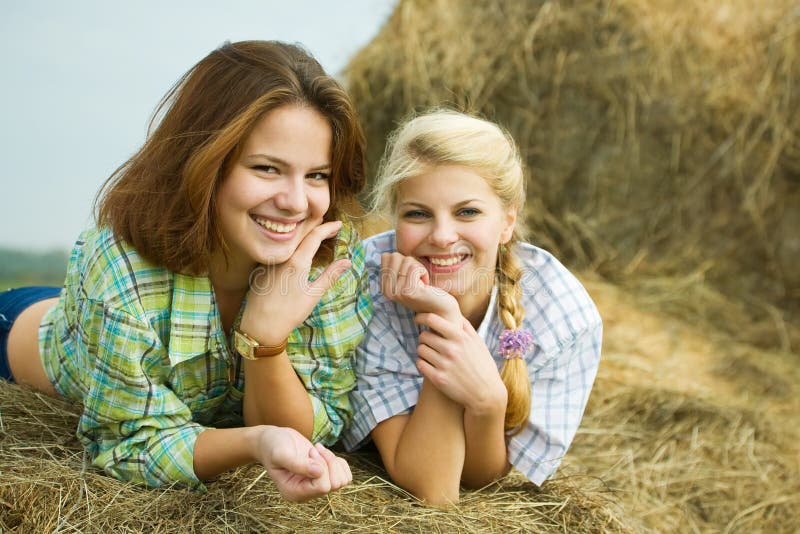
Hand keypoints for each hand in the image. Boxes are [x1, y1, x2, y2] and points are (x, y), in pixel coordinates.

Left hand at [242, 221, 350, 344]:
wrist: (260, 326)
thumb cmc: (289, 313)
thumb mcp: (314, 295)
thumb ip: (330, 275)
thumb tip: (347, 262)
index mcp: (297, 262)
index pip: (314, 236)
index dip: (328, 228)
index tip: (339, 224)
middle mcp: (282, 257)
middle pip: (301, 234)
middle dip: (317, 227)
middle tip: (331, 227)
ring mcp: (270, 261)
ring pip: (289, 241)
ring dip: (304, 235)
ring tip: (317, 235)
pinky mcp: (262, 267)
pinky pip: (280, 251)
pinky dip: (292, 246)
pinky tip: (297, 250)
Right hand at [255, 425, 351, 501]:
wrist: (272, 440)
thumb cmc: (273, 446)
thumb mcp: (281, 453)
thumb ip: (297, 464)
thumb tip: (319, 473)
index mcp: (294, 492)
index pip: (323, 487)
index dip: (322, 467)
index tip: (310, 451)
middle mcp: (307, 492)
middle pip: (335, 484)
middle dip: (328, 462)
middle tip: (313, 449)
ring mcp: (316, 485)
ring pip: (342, 481)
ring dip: (333, 461)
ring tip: (318, 450)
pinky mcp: (324, 476)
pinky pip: (344, 475)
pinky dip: (339, 462)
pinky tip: (324, 454)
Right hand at [379, 252, 459, 320]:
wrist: (441, 311)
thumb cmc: (427, 290)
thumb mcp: (406, 278)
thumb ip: (395, 267)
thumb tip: (387, 255)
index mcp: (384, 286)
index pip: (387, 256)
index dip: (403, 260)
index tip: (411, 275)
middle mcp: (387, 290)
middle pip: (395, 256)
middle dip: (411, 263)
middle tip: (418, 279)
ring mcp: (397, 292)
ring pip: (406, 260)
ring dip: (419, 268)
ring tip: (422, 283)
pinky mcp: (409, 291)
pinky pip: (415, 267)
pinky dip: (424, 272)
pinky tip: (426, 285)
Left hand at [414, 313, 507, 415]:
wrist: (486, 394)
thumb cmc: (483, 366)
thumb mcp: (479, 343)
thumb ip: (466, 327)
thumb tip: (455, 314)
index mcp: (460, 338)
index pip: (433, 320)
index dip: (422, 317)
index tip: (418, 319)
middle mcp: (451, 349)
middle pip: (423, 335)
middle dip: (425, 337)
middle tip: (429, 342)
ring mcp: (443, 364)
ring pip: (420, 349)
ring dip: (423, 350)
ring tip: (431, 354)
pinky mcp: (438, 379)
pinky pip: (420, 364)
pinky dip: (422, 363)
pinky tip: (430, 364)